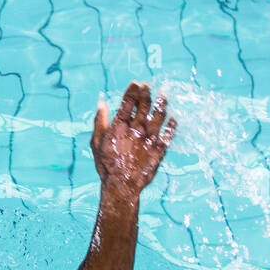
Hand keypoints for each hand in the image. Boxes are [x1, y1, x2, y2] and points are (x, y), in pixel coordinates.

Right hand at [91, 82, 175, 196]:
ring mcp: (150, 138)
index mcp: (120, 126)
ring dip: (162, 102)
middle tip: (148, 85)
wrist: (121, 186)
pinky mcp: (160, 149)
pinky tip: (173, 118)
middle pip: (144, 104)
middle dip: (147, 92)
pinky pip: (169, 133)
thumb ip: (100, 122)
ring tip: (163, 95)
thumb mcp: (96, 143)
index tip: (136, 83)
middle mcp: (136, 129)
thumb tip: (101, 103)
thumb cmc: (107, 165)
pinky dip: (172, 124)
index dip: (133, 90)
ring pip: (159, 115)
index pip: (128, 101)